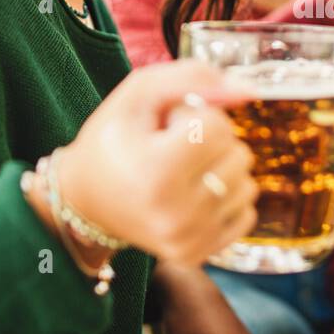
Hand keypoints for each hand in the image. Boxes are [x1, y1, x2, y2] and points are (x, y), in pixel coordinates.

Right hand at [49, 60, 259, 266]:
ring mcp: (188, 240)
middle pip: (239, 155)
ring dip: (221, 170)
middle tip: (170, 150)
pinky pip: (247, 214)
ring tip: (181, 172)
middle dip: (211, 143)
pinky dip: (225, 200)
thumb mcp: (139, 94)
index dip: (193, 117)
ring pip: (248, 185)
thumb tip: (250, 92)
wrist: (83, 200)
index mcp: (157, 172)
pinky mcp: (196, 256)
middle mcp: (175, 215)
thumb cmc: (112, 139)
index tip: (163, 128)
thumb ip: (193, 77)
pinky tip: (192, 196)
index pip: (218, 127)